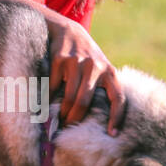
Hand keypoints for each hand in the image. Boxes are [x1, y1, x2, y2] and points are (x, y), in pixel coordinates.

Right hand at [46, 17, 125, 134]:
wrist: (69, 31)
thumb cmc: (87, 57)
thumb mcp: (100, 67)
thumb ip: (102, 86)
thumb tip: (99, 119)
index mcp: (109, 72)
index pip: (118, 98)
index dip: (117, 117)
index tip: (112, 134)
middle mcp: (95, 67)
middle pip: (84, 102)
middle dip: (75, 119)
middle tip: (69, 127)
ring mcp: (76, 63)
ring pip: (69, 97)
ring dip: (62, 112)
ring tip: (59, 119)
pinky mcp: (59, 60)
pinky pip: (53, 87)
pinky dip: (49, 100)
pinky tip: (47, 106)